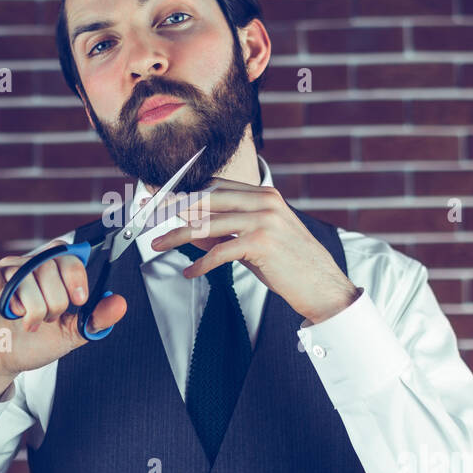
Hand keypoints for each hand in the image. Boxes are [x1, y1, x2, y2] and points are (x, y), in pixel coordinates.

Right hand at [0, 240, 127, 385]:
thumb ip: (95, 319)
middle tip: (46, 320)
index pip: (67, 254)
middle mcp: (25, 268)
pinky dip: (4, 294)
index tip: (79, 300)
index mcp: (48, 274)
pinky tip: (7, 312)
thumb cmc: (32, 345)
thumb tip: (120, 303)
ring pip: (23, 273)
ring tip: (27, 323)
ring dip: (31, 306)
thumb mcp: (70, 334)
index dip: (75, 275)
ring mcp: (1, 274)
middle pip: (47, 265)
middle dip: (54, 300)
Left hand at [149, 179, 358, 322]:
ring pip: (208, 223)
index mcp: (264, 194)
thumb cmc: (290, 266)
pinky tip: (189, 272)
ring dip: (177, 235)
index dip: (185, 191)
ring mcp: (264, 220)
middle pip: (206, 198)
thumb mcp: (254, 244)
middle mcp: (264, 201)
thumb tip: (189, 232)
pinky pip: (220, 251)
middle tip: (149, 216)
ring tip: (157, 244)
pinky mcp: (262, 243)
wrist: (323, 286)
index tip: (160, 197)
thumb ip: (224, 234)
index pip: (215, 185)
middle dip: (173, 207)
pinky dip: (201, 263)